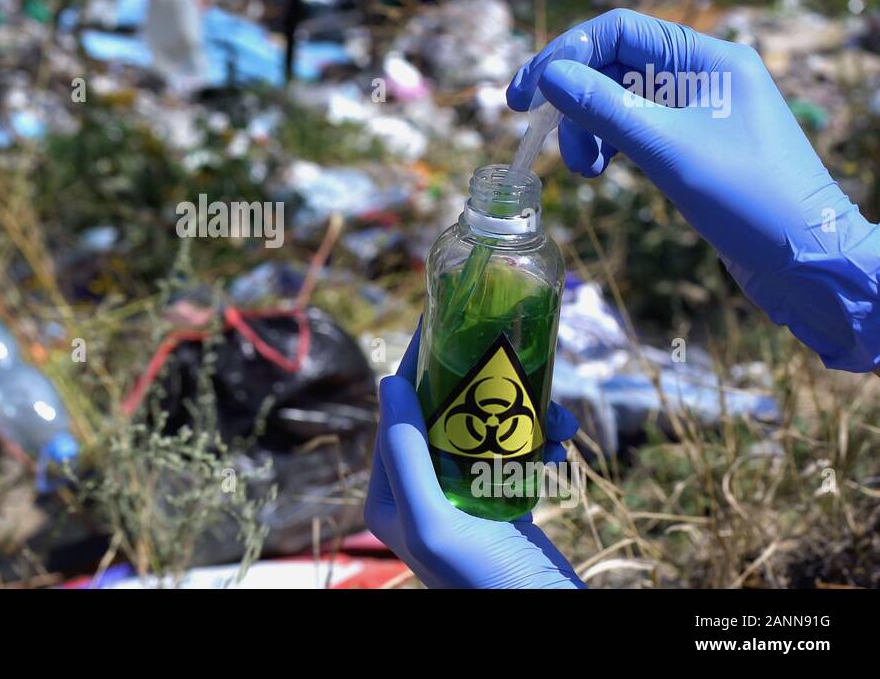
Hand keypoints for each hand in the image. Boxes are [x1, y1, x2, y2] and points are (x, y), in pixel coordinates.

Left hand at [364, 326, 583, 587]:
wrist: (550, 623)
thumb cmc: (484, 581)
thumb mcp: (434, 520)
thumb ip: (405, 454)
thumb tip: (388, 383)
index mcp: (389, 497)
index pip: (396, 414)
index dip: (416, 366)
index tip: (441, 325)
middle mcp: (420, 494)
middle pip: (443, 415)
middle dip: (479, 386)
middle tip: (507, 353)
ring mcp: (462, 498)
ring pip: (485, 430)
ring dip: (521, 414)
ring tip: (554, 412)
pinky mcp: (503, 505)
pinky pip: (516, 455)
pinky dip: (540, 443)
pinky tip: (560, 444)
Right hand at [508, 9, 879, 371]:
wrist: (808, 261)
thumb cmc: (749, 200)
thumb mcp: (667, 151)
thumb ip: (605, 108)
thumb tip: (550, 76)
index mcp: (708, 58)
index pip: (620, 30)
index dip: (564, 55)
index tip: (523, 98)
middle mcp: (704, 74)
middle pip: (614, 63)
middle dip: (574, 97)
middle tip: (539, 134)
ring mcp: (700, 109)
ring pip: (620, 98)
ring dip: (588, 127)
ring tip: (585, 170)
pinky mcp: (694, 143)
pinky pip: (636, 126)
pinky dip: (609, 144)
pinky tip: (602, 171)